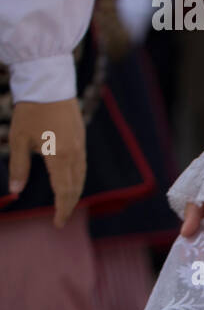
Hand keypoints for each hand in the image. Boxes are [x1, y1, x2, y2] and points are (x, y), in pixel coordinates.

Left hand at [8, 98, 85, 227]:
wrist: (49, 84)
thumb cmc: (30, 112)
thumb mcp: (18, 140)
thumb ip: (18, 167)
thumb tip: (15, 191)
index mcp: (59, 156)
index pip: (63, 191)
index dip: (60, 209)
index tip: (57, 224)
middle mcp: (74, 154)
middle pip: (75, 187)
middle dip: (68, 205)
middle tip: (60, 220)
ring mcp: (80, 146)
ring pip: (81, 177)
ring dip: (74, 193)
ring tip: (65, 205)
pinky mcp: (81, 139)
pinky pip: (82, 166)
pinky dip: (77, 180)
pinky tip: (71, 183)